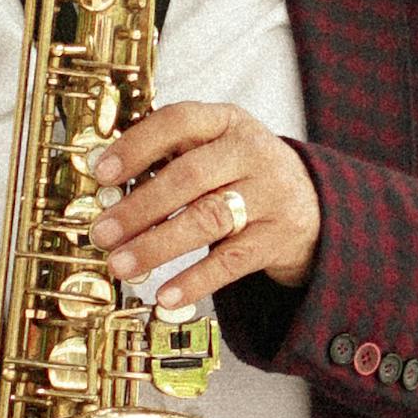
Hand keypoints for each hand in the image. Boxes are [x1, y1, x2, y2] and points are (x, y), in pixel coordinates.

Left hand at [91, 101, 319, 310]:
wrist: (315, 204)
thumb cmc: (242, 174)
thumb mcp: (215, 148)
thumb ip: (170, 158)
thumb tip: (105, 189)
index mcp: (227, 122)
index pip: (179, 122)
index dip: (137, 146)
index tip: (102, 173)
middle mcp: (251, 153)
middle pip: (189, 177)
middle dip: (139, 207)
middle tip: (102, 233)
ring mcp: (269, 195)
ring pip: (207, 219)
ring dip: (157, 245)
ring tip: (121, 265)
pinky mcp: (277, 238)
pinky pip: (230, 262)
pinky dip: (194, 281)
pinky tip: (165, 295)